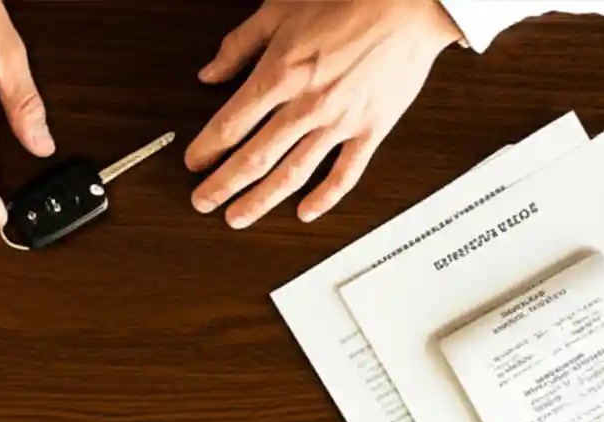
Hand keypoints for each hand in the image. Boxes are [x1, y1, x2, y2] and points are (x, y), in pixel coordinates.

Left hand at [186, 0, 461, 228]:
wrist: (409, 1)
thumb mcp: (280, 9)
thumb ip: (240, 45)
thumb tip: (209, 74)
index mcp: (280, 73)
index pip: (231, 124)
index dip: (206, 149)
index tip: (193, 162)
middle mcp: (307, 105)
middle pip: (253, 158)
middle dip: (222, 186)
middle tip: (203, 202)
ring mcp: (340, 122)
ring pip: (292, 174)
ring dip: (261, 201)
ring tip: (238, 217)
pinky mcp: (371, 130)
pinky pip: (345, 174)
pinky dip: (324, 198)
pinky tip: (305, 213)